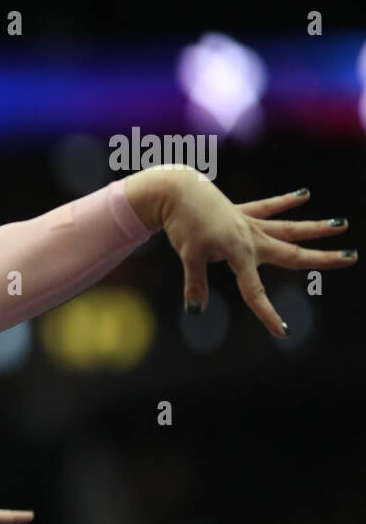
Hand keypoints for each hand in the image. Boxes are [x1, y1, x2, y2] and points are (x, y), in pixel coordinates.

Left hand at [155, 169, 356, 335]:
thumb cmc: (183, 225)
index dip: (268, 313)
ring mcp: (248, 223)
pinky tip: (304, 194)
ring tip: (341, 224)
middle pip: (292, 252)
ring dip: (314, 228)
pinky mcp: (240, 212)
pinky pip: (266, 207)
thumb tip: (196, 311)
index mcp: (240, 254)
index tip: (284, 332)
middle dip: (321, 258)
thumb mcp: (189, 257)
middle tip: (350, 257)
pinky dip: (285, 202)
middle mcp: (251, 238)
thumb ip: (196, 284)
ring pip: (288, 227)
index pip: (255, 291)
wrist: (175, 191)